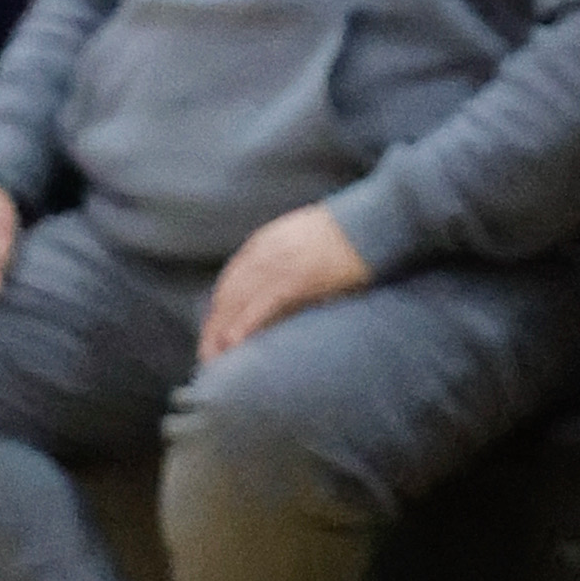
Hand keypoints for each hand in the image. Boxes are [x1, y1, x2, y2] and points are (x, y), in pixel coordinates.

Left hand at [198, 203, 366, 362]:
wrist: (373, 220)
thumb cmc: (347, 234)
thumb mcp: (303, 240)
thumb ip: (284, 259)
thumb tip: (278, 293)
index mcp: (265, 242)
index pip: (230, 281)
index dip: (218, 311)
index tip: (213, 335)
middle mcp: (265, 251)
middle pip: (227, 295)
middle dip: (213, 327)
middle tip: (206, 356)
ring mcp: (279, 263)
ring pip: (238, 301)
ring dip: (221, 332)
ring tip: (215, 359)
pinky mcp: (297, 276)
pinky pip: (262, 304)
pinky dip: (245, 323)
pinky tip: (235, 342)